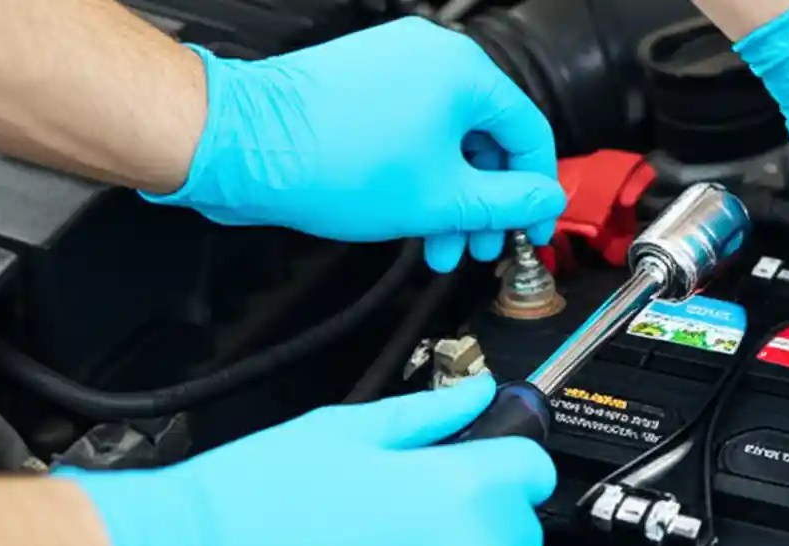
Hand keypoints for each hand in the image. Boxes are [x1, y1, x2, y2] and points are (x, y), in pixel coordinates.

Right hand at [58, 375, 554, 545]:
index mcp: (464, 493)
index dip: (502, 460)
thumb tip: (475, 395)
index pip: (533, 470)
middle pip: (516, 535)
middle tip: (406, 513)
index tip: (478, 464)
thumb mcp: (346, 431)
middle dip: (476, 518)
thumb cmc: (249, 506)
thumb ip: (430, 415)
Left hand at [145, 17, 564, 271]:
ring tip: (439, 245)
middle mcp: (433, 58)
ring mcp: (394, 66)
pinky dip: (419, 176)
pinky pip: (412, 132)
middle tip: (479, 245)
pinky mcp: (362, 84)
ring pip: (447, 141)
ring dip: (450, 199)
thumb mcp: (441, 198)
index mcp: (464, 72)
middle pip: (487, 140)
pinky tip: (411, 217)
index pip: (529, 133)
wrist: (243, 145)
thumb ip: (506, 203)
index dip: (536, 191)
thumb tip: (544, 201)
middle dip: (484, 204)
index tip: (531, 229)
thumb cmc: (331, 160)